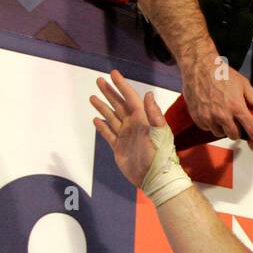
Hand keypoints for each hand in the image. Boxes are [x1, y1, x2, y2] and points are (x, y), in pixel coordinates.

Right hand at [91, 70, 161, 187]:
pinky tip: (96, 119)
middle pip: (119, 105)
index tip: (113, 74)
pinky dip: (102, 127)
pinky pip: (108, 134)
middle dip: (109, 93)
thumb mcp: (160, 133)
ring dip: (103, 107)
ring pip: (112, 117)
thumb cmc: (160, 155)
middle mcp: (133, 125)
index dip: (122, 86)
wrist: (155, 178)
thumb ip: (154, 114)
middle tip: (99, 81)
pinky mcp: (119, 148)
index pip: (130, 98)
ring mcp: (125, 136)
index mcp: (143, 119)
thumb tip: (148, 94)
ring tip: (93, 97)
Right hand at [180, 42, 252, 152]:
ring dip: (223, 128)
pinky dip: (211, 124)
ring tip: (223, 115)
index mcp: (236, 107)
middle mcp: (222, 115)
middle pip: (234, 135)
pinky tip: (212, 113)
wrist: (199, 67)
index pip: (251, 129)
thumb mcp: (243, 84)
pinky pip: (207, 128)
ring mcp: (208, 117)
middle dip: (237, 131)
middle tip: (236, 121)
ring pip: (220, 133)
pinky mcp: (197, 118)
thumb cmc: (222, 74)